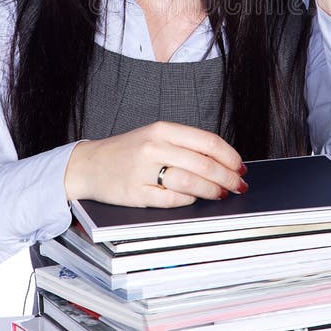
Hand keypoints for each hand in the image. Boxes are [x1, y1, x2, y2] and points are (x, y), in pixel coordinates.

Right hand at [64, 121, 247, 207]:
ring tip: (222, 194)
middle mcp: (153, 147)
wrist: (89, 165)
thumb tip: (224, 162)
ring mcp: (144, 170)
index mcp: (162, 129)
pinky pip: (171, 200)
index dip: (229, 157)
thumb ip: (184, 145)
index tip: (241, 167)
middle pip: (203, 164)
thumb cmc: (128, 151)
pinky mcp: (136, 193)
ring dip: (212, 191)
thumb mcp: (155, 137)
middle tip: (239, 185)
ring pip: (190, 182)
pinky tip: (195, 200)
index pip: (207, 142)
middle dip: (227, 177)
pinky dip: (188, 201)